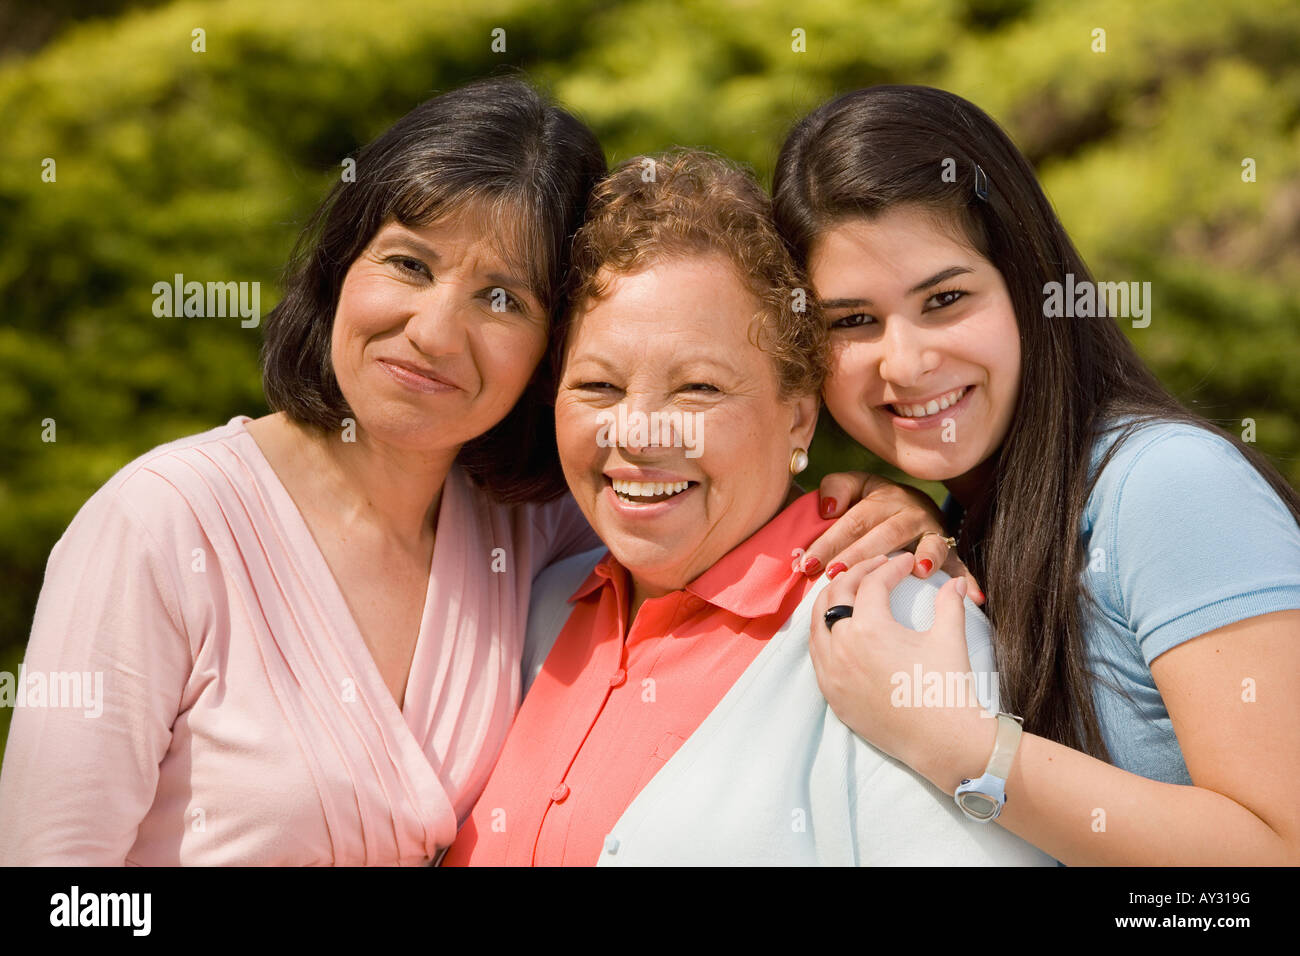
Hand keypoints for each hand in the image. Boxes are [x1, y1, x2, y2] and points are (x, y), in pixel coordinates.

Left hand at [802, 471, 983, 604]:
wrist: (916, 504)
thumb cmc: (876, 502)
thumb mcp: (857, 486)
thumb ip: (838, 488)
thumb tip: (828, 506)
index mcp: (883, 498)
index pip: (852, 521)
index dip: (829, 541)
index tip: (807, 563)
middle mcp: (910, 513)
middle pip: (884, 535)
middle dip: (859, 556)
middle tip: (836, 575)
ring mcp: (932, 532)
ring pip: (924, 547)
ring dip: (920, 560)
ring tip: (916, 572)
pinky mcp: (949, 550)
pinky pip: (959, 566)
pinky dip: (966, 581)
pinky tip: (973, 597)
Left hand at [809, 551, 994, 789]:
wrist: (943, 741)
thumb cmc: (947, 688)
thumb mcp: (950, 638)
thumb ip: (949, 603)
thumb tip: (956, 581)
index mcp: (870, 628)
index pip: (872, 583)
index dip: (892, 567)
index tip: (906, 563)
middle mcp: (842, 647)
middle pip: (835, 594)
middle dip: (856, 574)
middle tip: (876, 568)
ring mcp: (832, 673)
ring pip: (816, 623)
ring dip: (831, 600)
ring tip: (852, 590)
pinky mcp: (831, 695)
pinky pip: (816, 655)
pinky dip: (823, 634)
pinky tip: (839, 628)